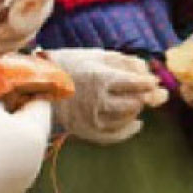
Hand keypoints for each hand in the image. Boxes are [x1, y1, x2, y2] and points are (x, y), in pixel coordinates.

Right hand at [44, 48, 164, 143]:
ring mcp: (92, 119)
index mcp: (100, 78)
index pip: (136, 84)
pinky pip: (116, 136)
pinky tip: (136, 123)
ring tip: (133, 101)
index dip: (149, 82)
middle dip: (143, 96)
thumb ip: (124, 62)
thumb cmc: (69, 65)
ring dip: (135, 109)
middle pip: (135, 102)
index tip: (152, 81)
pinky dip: (129, 130)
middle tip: (145, 92)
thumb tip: (149, 74)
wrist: (39, 84)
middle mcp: (97, 101)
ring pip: (127, 118)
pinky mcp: (87, 131)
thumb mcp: (96, 55)